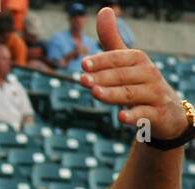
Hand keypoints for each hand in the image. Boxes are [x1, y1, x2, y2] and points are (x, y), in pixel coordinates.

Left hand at [80, 6, 187, 136]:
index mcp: (139, 60)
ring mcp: (154, 95)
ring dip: (112, 94)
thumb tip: (103, 10)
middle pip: (122, 76)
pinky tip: (120, 116)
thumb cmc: (140, 82)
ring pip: (131, 94)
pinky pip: (145, 114)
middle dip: (102, 77)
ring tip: (95, 93)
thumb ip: (112, 41)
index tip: (83, 63)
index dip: (102, 60)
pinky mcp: (158, 114)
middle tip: (82, 80)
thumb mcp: (127, 62)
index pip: (119, 58)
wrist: (168, 111)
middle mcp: (149, 74)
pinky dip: (133, 115)